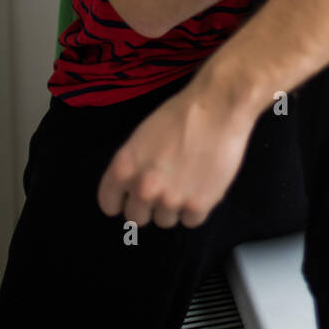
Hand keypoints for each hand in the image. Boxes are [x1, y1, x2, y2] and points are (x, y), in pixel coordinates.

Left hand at [97, 80, 255, 228]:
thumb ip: (134, 167)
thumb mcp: (142, 137)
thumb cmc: (180, 114)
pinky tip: (204, 185)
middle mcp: (142, 190)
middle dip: (149, 205)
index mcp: (123, 170)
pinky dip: (198, 207)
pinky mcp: (198, 206)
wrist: (219, 107)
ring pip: (165, 220)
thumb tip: (135, 189)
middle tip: (166, 186)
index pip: (109, 204)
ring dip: (174, 206)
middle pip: (137, 218)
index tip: (133, 194)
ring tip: (189, 181)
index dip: (123, 199)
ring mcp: (170, 201)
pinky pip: (191, 221)